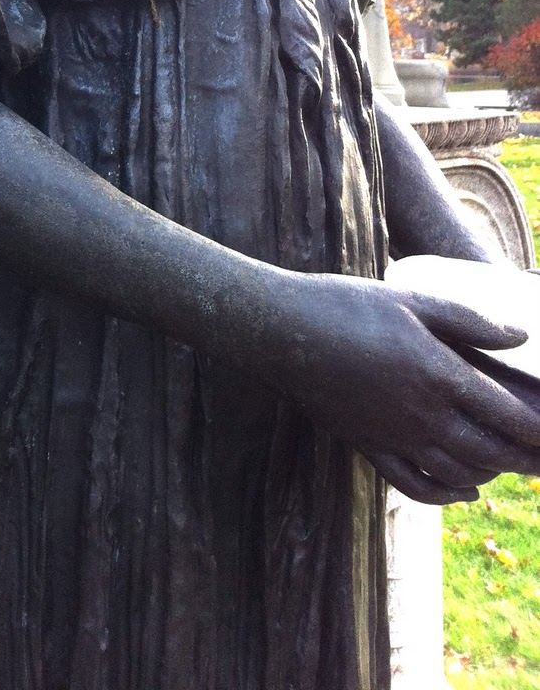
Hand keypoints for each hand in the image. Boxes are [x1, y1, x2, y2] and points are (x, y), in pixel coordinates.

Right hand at [261, 272, 539, 503]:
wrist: (282, 331)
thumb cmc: (345, 305)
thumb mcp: (410, 300)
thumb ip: (467, 321)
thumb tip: (519, 338)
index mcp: (437, 373)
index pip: (504, 413)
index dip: (537, 429)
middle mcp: (421, 415)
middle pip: (489, 451)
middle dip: (524, 459)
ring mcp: (394, 436)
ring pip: (458, 473)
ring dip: (491, 474)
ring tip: (510, 467)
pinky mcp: (368, 447)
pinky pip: (415, 486)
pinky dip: (446, 495)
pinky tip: (464, 490)